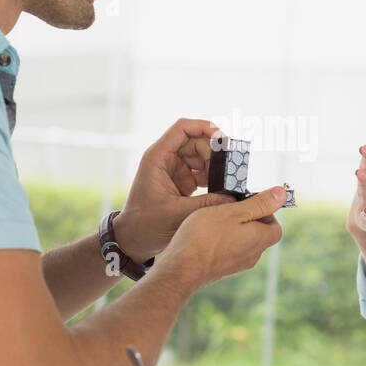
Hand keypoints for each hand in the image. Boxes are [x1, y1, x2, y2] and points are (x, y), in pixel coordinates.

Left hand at [114, 118, 235, 260]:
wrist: (133, 239)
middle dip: (213, 152)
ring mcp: (173, 168)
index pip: (182, 129)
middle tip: (227, 168)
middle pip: (195, 141)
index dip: (204, 126)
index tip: (223, 136)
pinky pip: (201, 170)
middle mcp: (165, 158)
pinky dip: (212, 176)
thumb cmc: (146, 225)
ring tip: (222, 181)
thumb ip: (206, 203)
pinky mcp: (180, 180)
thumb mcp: (177, 213)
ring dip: (214, 165)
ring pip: (200, 155)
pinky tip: (218, 188)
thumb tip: (232, 197)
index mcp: (157, 157)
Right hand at [160, 187, 285, 290]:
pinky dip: (223, 241)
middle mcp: (252, 256)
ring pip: (243, 243)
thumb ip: (259, 203)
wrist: (181, 269)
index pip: (276, 228)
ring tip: (215, 219)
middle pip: (260, 235)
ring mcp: (236, 265)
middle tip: (230, 208)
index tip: (249, 203)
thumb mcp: (233, 211)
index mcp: (259, 240)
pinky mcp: (221, 270)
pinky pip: (229, 252)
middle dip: (249, 220)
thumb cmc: (205, 236)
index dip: (267, 213)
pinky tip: (206, 235)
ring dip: (234, 230)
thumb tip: (282, 194)